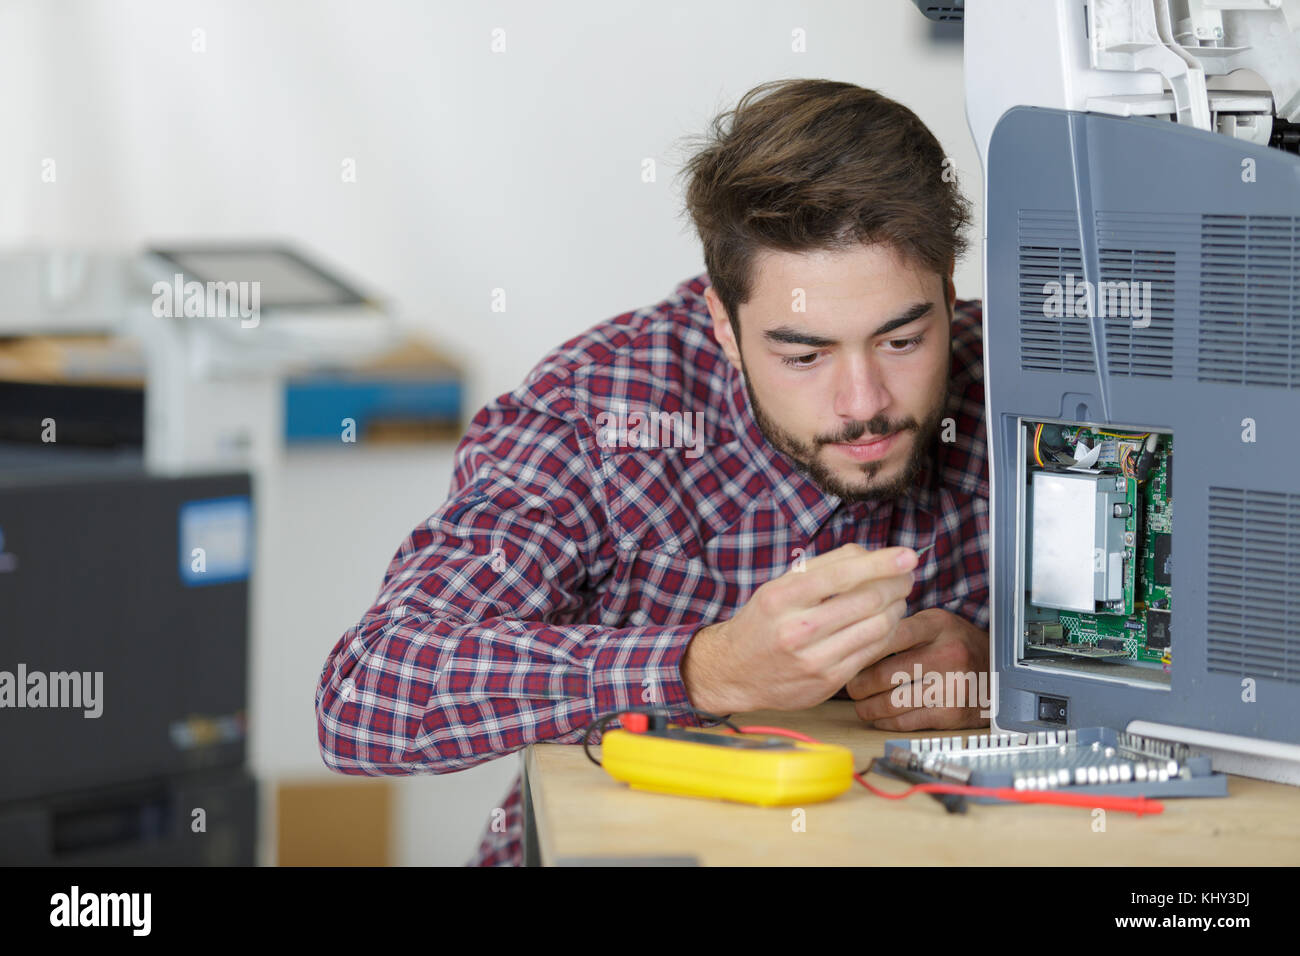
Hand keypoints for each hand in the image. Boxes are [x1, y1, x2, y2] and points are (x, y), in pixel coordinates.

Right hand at [681, 543, 916, 714]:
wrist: (734, 670)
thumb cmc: (764, 621)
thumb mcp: (780, 586)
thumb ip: (824, 567)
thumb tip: (872, 555)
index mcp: (782, 597)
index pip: (842, 574)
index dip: (882, 563)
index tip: (908, 555)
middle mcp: (796, 629)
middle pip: (867, 600)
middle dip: (896, 584)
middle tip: (906, 576)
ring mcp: (814, 659)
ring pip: (877, 626)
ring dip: (896, 608)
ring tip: (896, 598)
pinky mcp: (828, 681)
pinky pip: (872, 651)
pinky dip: (887, 632)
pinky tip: (885, 622)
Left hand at [844, 607, 989, 730]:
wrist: (999, 671)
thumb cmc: (956, 644)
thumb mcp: (935, 623)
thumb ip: (900, 627)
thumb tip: (854, 641)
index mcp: (937, 625)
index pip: (888, 635)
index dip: (861, 650)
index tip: (847, 657)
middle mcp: (947, 654)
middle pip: (884, 674)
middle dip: (858, 685)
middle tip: (850, 687)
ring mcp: (951, 686)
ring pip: (891, 702)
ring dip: (867, 707)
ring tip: (860, 703)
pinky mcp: (951, 714)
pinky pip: (905, 721)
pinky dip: (884, 721)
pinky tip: (878, 716)